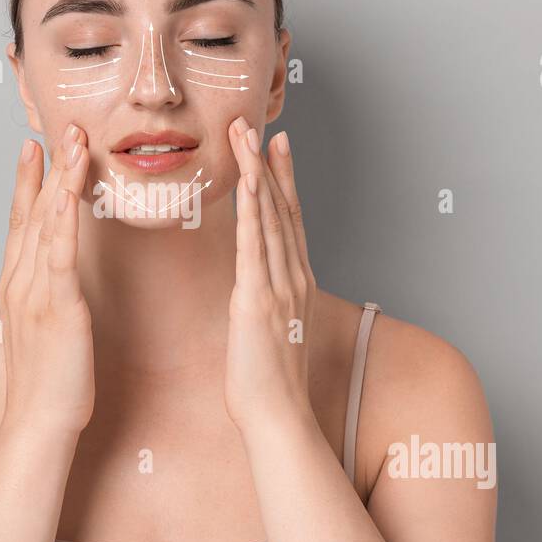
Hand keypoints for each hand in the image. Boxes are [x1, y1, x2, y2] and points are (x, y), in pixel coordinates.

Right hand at [0, 122, 94, 437]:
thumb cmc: (49, 385)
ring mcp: (35, 293)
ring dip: (58, 180)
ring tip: (71, 141)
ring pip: (46, 225)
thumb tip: (54, 286)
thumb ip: (46, 301)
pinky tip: (66, 194)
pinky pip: (59, 257)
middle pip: (32, 213)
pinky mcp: (57, 309)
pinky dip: (61, 222)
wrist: (39, 425)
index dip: (27, 182)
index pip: (22, 222)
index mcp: (19, 285)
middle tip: (56, 126)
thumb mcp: (46, 332)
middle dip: (45, 168)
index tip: (33, 147)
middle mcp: (21, 282)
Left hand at [223, 118, 317, 432]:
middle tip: (258, 123)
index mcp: (295, 284)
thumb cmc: (268, 385)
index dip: (283, 179)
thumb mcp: (269, 333)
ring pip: (270, 217)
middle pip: (282, 208)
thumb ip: (267, 305)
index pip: (290, 220)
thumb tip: (256, 293)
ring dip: (258, 172)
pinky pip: (255, 245)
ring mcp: (279, 286)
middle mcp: (293, 277)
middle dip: (269, 164)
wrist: (277, 418)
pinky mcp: (258, 300)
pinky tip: (249, 182)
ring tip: (246, 135)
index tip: (276, 146)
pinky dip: (253, 210)